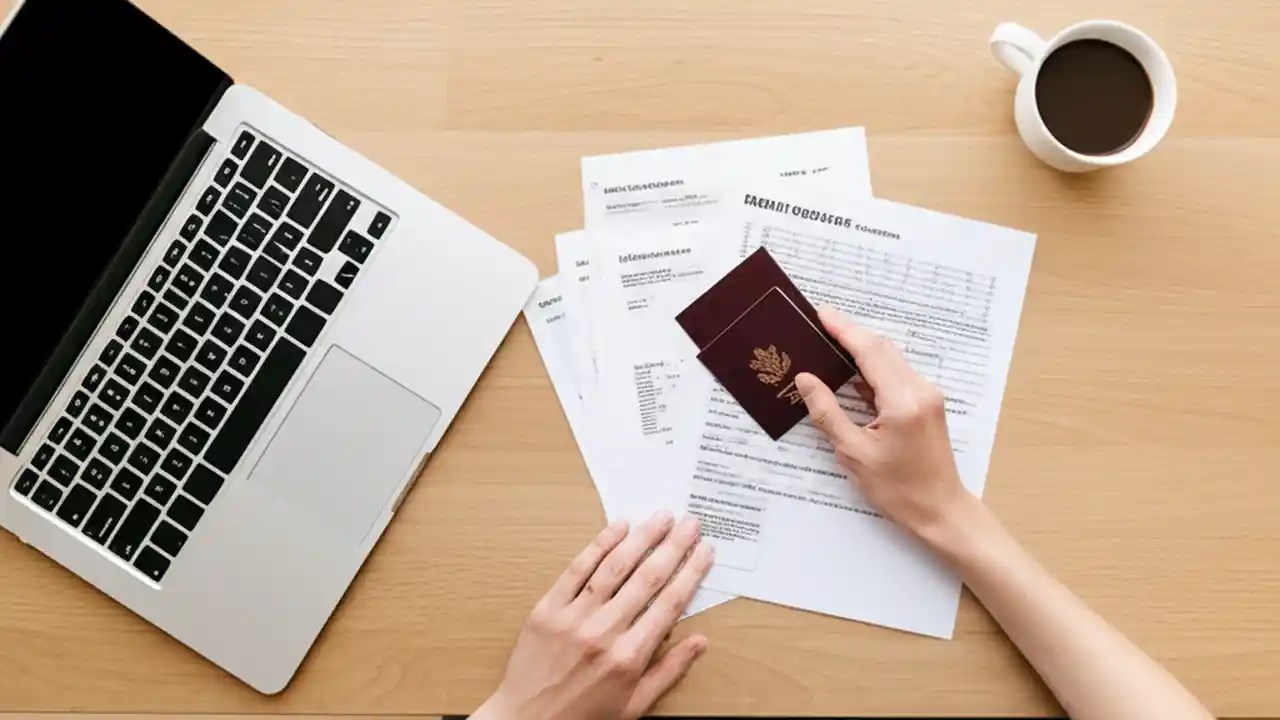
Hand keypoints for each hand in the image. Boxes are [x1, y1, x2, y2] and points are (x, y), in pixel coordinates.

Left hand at [473, 512, 713, 719]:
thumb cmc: (583, 717)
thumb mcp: (635, 705)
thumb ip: (669, 670)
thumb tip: (700, 641)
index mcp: (629, 657)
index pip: (669, 604)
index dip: (691, 573)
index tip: (705, 551)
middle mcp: (604, 632)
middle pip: (647, 578)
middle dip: (673, 546)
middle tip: (690, 523)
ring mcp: (573, 617)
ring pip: (614, 567)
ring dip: (641, 537)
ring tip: (660, 516)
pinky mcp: (547, 608)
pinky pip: (577, 569)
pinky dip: (599, 545)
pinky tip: (618, 527)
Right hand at [794, 306, 972, 543]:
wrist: (941, 511)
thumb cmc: (898, 490)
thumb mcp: (854, 453)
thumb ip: (828, 413)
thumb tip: (806, 379)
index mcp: (902, 401)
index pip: (869, 352)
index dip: (843, 329)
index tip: (821, 314)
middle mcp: (920, 391)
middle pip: (882, 348)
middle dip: (850, 333)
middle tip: (819, 323)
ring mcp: (927, 396)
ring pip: (890, 358)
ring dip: (861, 348)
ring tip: (829, 342)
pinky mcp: (927, 404)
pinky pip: (896, 374)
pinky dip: (872, 367)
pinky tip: (850, 371)